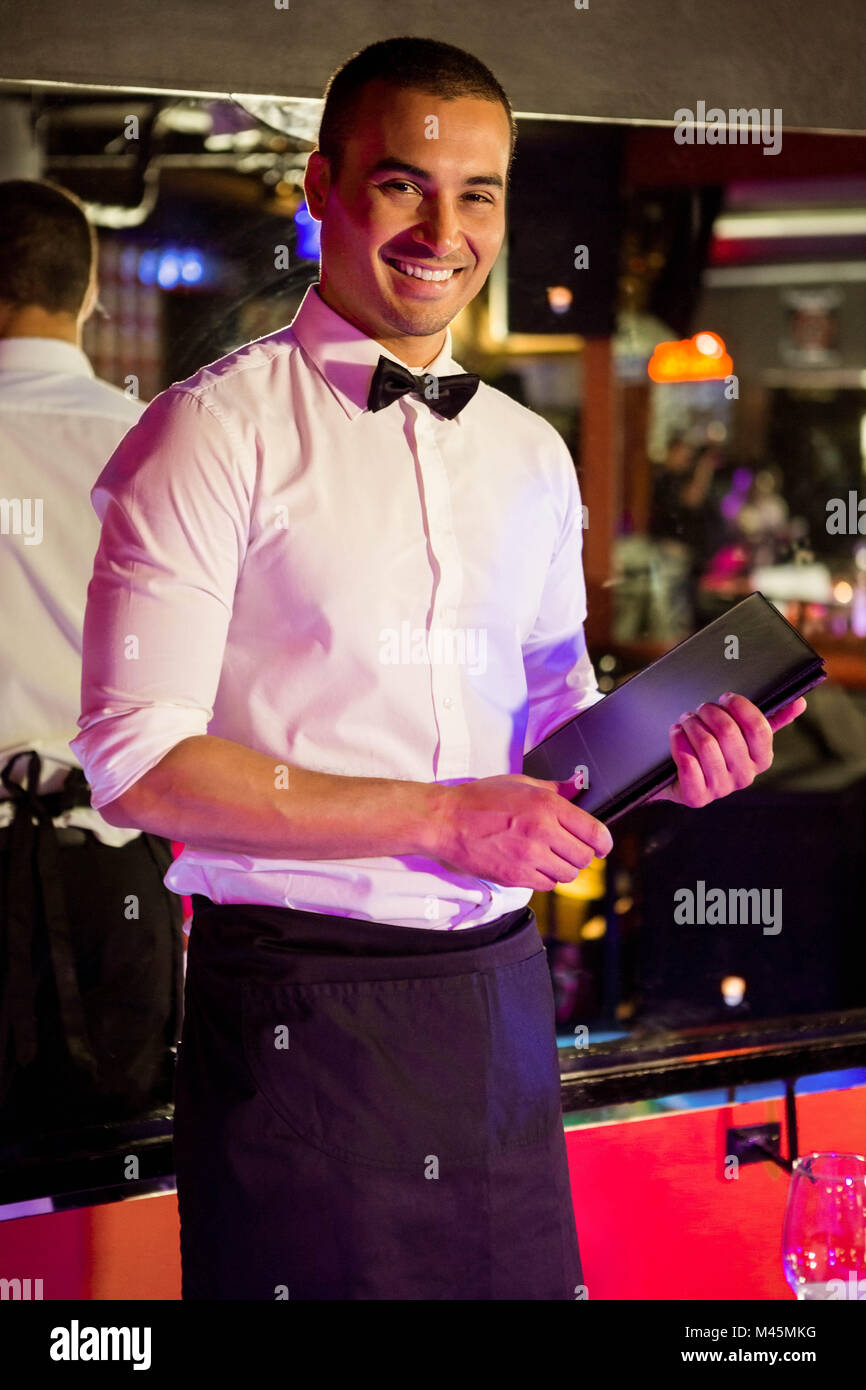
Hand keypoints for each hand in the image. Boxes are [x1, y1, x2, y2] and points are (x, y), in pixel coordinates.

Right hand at [432, 773, 613, 891]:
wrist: (445, 821)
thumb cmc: (479, 799)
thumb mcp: (519, 783)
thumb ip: (554, 789)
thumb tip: (577, 786)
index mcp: (547, 806)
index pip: (595, 833)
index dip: (604, 843)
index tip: (602, 846)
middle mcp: (542, 832)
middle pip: (584, 858)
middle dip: (580, 854)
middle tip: (567, 848)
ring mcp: (528, 857)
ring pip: (568, 875)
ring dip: (562, 868)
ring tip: (546, 856)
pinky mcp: (515, 876)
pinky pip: (546, 885)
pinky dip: (544, 878)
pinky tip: (531, 864)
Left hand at [648, 692, 806, 809]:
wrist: (679, 776)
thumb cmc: (715, 748)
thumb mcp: (742, 733)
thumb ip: (771, 719)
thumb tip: (799, 702)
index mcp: (762, 759)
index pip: (759, 728)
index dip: (740, 707)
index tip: (725, 697)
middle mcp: (745, 776)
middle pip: (728, 732)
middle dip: (709, 712)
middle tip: (700, 708)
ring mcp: (721, 789)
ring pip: (707, 744)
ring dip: (691, 725)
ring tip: (686, 720)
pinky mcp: (697, 797)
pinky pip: (688, 763)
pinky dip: (679, 742)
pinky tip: (676, 735)